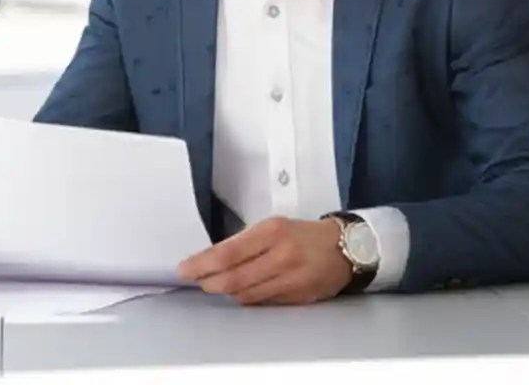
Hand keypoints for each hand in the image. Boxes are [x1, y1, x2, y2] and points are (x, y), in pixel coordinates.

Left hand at [177, 217, 351, 305]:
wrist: (344, 248)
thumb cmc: (302, 235)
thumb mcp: (272, 226)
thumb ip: (244, 242)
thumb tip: (211, 259)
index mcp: (272, 232)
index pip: (227, 253)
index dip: (201, 264)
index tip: (184, 268)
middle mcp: (281, 256)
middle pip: (233, 278)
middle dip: (209, 282)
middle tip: (196, 280)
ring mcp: (290, 279)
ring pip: (245, 294)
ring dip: (225, 292)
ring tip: (214, 284)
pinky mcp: (296, 297)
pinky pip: (261, 302)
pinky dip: (245, 298)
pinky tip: (238, 291)